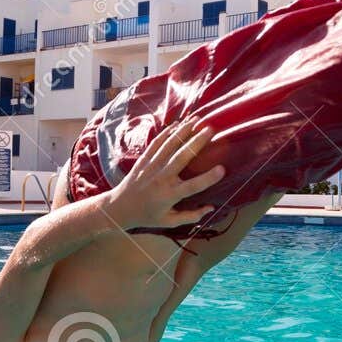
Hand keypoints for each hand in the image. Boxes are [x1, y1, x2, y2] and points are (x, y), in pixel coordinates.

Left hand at [108, 120, 224, 230]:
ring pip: (169, 145)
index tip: (222, 169)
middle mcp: (161, 179)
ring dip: (183, 131)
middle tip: (211, 129)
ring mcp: (151, 167)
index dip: (208, 178)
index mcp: (170, 195)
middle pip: (181, 157)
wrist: (119, 208)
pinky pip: (156, 143)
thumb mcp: (169, 222)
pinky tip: (178, 124)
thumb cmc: (147, 216)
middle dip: (197, 142)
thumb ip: (191, 216)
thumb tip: (210, 208)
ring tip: (197, 120)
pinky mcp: (143, 160)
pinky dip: (167, 133)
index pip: (192, 186)